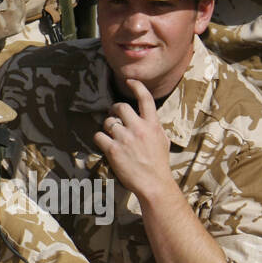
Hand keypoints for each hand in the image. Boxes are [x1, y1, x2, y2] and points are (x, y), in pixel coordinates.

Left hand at [93, 79, 173, 196]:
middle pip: (121, 107)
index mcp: (153, 124)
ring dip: (107, 127)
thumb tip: (148, 120)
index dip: (136, 86)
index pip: (145, 99)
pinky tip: (104, 144)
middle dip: (114, 109)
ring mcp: (125, 138)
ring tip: (111, 135)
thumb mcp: (162, 140)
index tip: (129, 80)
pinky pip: (98, 136)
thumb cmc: (159, 164)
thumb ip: (154, 128)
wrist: (153, 182)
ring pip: (108, 122)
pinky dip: (99, 138)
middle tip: (112, 114)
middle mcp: (139, 128)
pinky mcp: (113, 149)